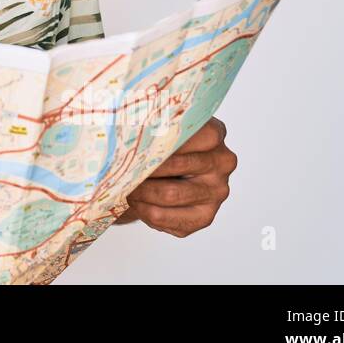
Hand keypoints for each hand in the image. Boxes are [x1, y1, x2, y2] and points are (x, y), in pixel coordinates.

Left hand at [116, 117, 236, 236]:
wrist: (167, 176)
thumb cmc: (162, 147)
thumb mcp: (162, 128)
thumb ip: (153, 125)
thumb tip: (126, 127)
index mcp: (214, 133)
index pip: (183, 133)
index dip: (152, 140)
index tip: (130, 143)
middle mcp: (223, 161)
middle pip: (175, 164)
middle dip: (143, 168)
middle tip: (121, 168)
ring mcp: (217, 191)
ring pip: (169, 193)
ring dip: (140, 192)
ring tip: (125, 186)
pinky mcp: (205, 216)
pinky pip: (167, 217)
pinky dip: (144, 211)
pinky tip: (137, 202)